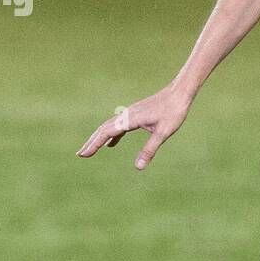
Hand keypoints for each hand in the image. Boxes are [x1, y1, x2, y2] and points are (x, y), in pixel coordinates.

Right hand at [76, 83, 192, 169]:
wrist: (179, 92)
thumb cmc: (173, 111)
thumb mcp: (163, 133)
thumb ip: (150, 150)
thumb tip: (139, 167)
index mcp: (130, 119)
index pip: (106, 133)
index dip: (94, 144)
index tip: (83, 154)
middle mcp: (126, 115)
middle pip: (103, 129)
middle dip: (91, 142)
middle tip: (80, 154)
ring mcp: (130, 114)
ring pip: (109, 127)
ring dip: (99, 138)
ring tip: (90, 150)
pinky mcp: (136, 114)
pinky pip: (119, 126)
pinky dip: (112, 136)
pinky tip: (111, 145)